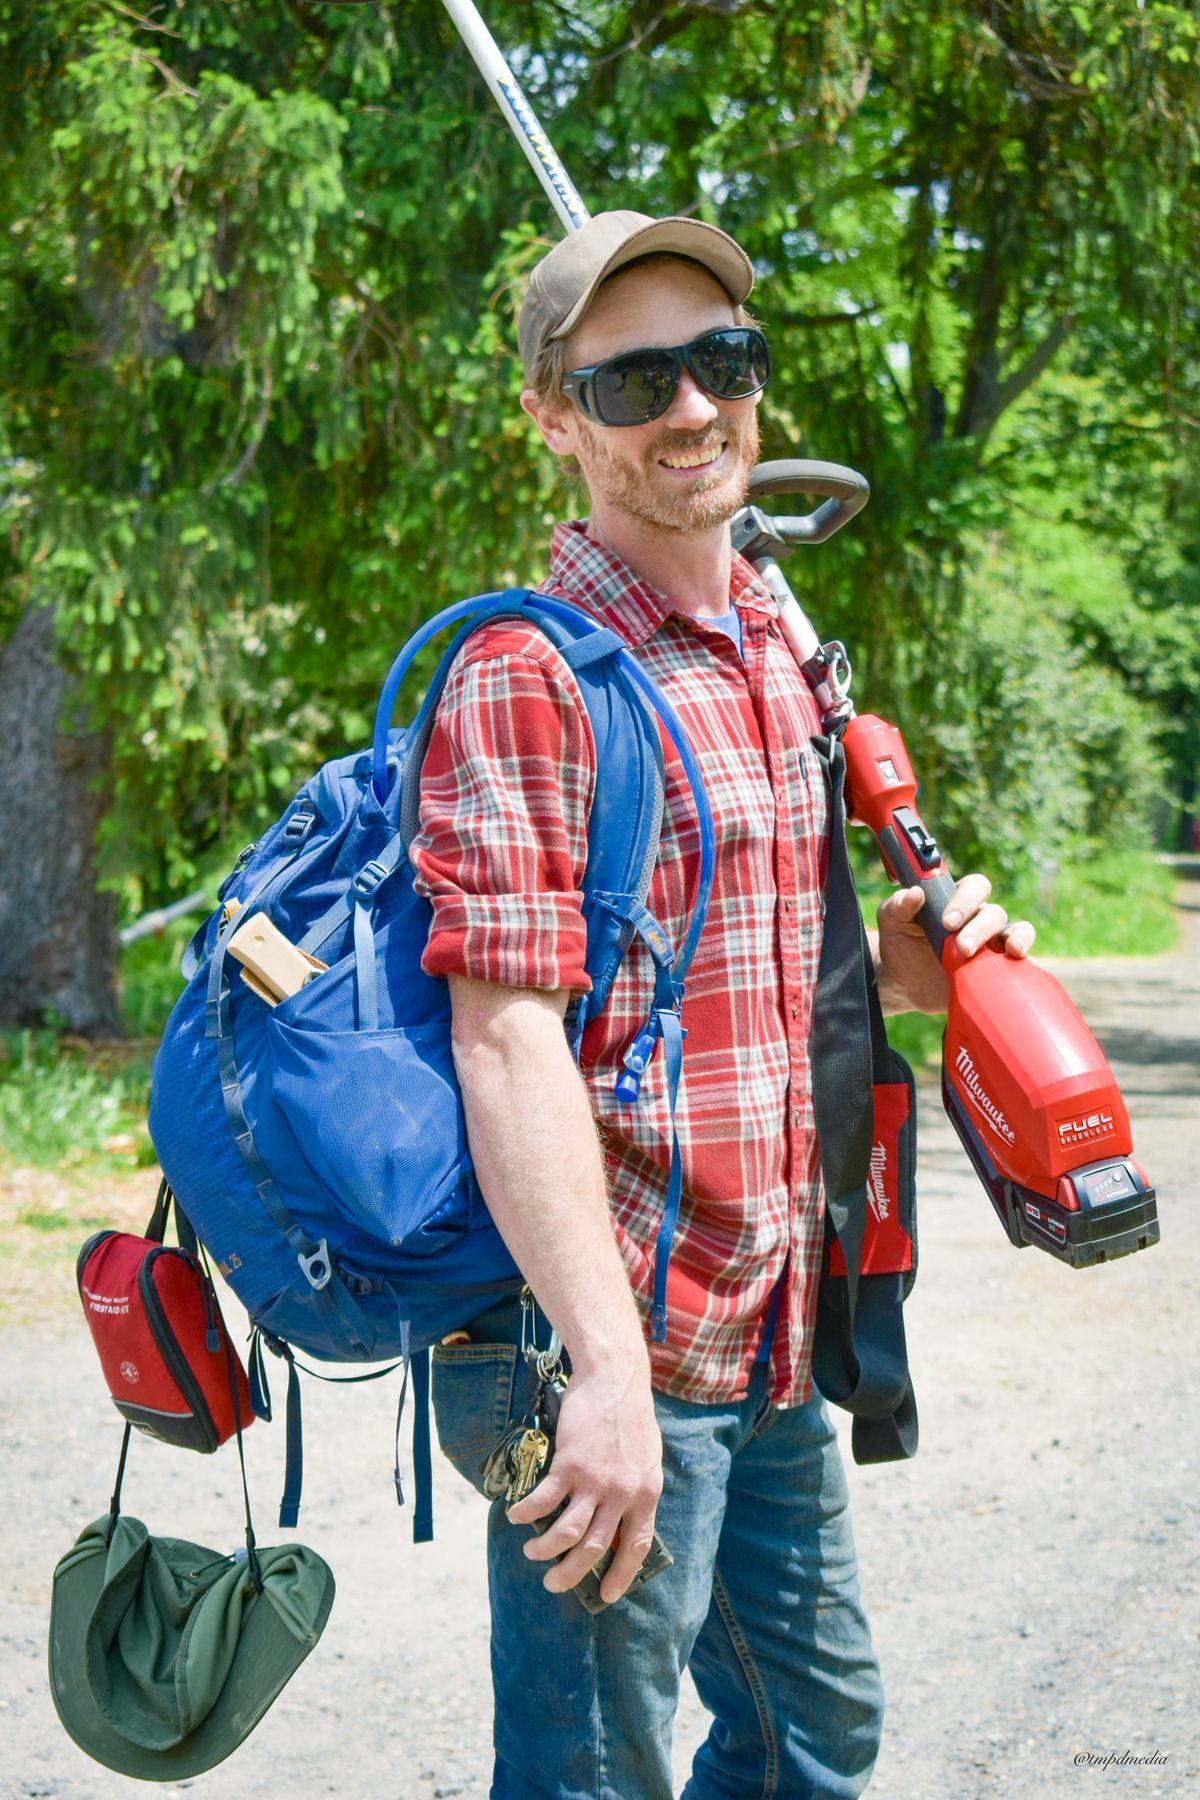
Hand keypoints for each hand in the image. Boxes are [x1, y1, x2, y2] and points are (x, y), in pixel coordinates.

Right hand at [506, 1355, 662, 1604]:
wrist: (615, 1377)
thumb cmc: (631, 1413)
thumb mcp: (647, 1457)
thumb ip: (636, 1488)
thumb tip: (621, 1516)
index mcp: (646, 1493)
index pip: (636, 1546)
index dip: (622, 1574)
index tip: (608, 1595)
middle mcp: (623, 1493)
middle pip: (595, 1549)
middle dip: (572, 1574)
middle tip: (554, 1584)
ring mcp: (596, 1481)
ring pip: (568, 1534)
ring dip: (546, 1550)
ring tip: (533, 1554)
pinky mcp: (570, 1464)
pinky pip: (543, 1501)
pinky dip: (527, 1514)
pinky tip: (516, 1516)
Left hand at [876, 872, 1035, 1014]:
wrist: (905, 986)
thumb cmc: (900, 948)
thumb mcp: (891, 924)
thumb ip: (897, 906)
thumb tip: (914, 893)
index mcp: (956, 902)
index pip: (974, 887)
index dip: (966, 900)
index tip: (947, 921)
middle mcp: (978, 919)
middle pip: (994, 912)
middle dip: (980, 928)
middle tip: (960, 948)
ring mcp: (991, 944)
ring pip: (1017, 930)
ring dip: (1013, 939)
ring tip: (1004, 954)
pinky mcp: (999, 968)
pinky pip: (1023, 959)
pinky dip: (1026, 959)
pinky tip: (1018, 964)